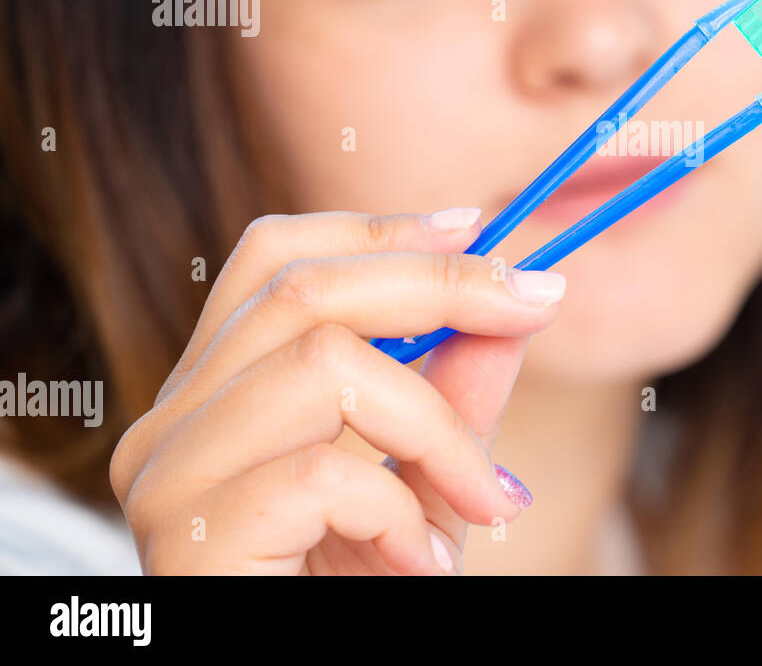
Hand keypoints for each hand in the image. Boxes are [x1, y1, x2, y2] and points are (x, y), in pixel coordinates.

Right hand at [109, 210, 564, 573]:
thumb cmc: (360, 596)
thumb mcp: (429, 484)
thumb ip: (460, 395)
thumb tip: (518, 302)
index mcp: (217, 393)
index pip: (275, 258)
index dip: (382, 229)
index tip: (480, 225)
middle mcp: (171, 422)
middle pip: (302, 286)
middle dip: (442, 285)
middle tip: (536, 308)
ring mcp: (166, 478)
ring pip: (323, 363)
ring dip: (437, 430)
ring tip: (483, 503)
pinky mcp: (185, 539)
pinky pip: (320, 473)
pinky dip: (399, 510)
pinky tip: (420, 562)